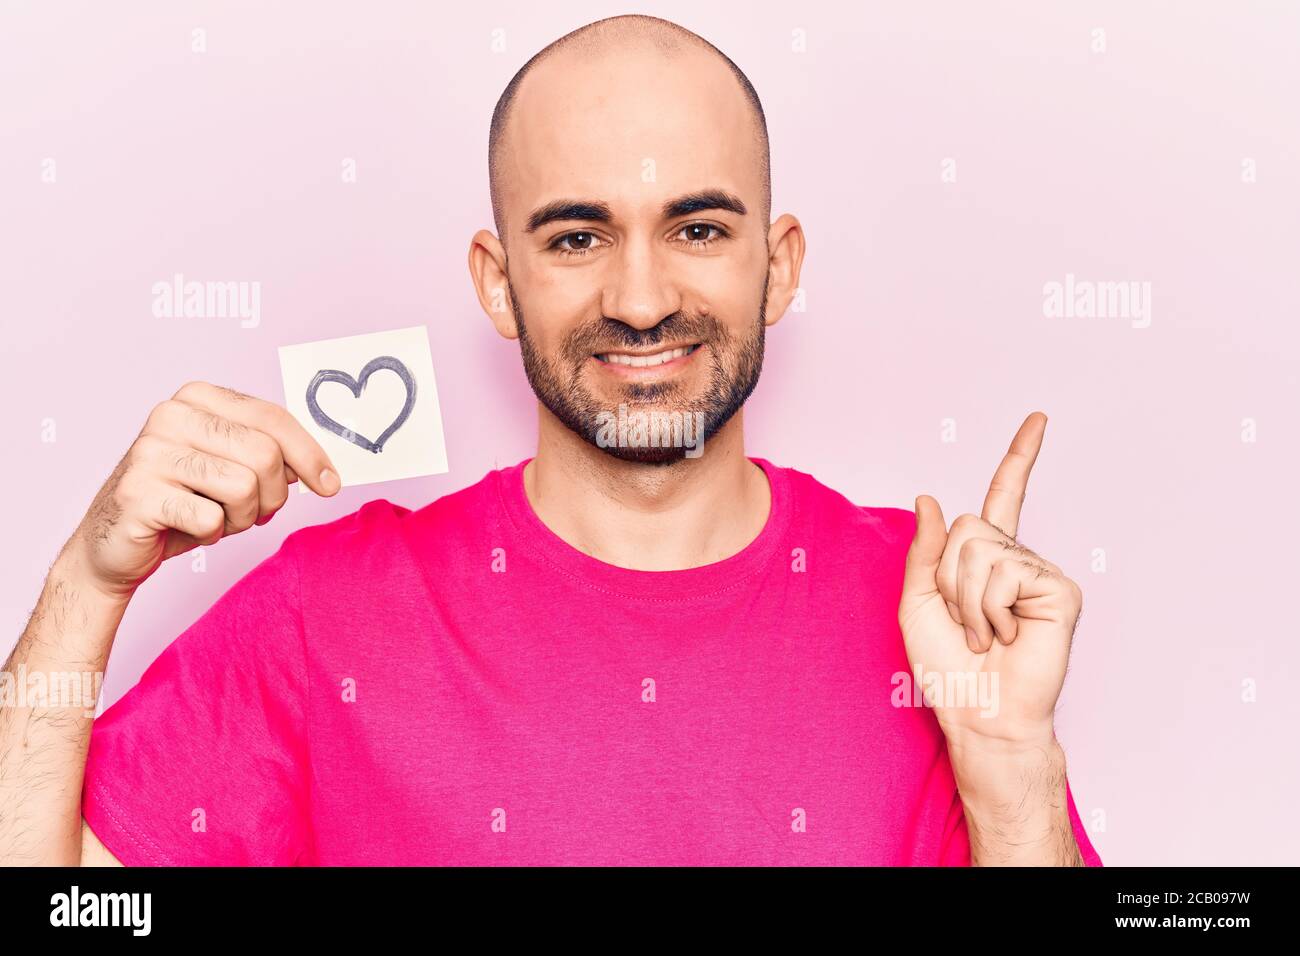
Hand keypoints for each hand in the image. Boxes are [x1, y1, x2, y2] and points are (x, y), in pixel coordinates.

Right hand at [65, 381, 338, 598]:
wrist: (115, 544)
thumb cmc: (185, 501)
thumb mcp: (234, 468)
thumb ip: (272, 454)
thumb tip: (322, 468)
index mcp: (198, 397)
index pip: (273, 418)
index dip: (310, 454)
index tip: (331, 485)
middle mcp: (170, 415)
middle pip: (265, 455)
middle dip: (273, 496)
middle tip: (252, 512)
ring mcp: (150, 452)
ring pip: (244, 487)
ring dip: (242, 517)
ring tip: (215, 518)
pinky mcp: (138, 493)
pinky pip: (212, 519)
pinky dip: (212, 534)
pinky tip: (187, 528)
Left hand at [897, 412, 1081, 751]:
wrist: (977, 713)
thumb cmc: (948, 667)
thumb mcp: (915, 602)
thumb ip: (924, 550)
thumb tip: (931, 498)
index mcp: (985, 559)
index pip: (1004, 496)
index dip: (1020, 457)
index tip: (1039, 419)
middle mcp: (1017, 559)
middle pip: (968, 527)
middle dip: (948, 578)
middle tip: (965, 622)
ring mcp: (1040, 573)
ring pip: (980, 551)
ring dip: (966, 600)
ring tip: (985, 635)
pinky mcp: (1059, 591)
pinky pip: (1005, 573)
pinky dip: (990, 609)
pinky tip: (1005, 636)